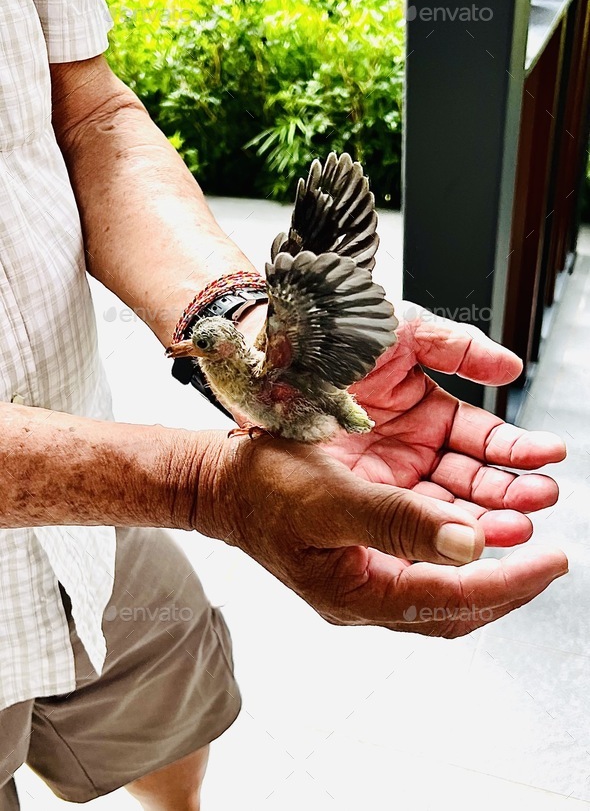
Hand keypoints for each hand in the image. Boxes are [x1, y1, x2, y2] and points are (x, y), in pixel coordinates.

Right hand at [189, 430, 567, 637]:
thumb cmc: (262, 488)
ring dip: (486, 564)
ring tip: (522, 535)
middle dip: (509, 585)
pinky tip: (471, 524)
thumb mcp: (332, 498)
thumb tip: (469, 545)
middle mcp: (366, 593)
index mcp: (358, 591)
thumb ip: (399, 522)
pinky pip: (422, 563)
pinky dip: (456, 547)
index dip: (510, 582)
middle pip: (454, 608)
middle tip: (550, 559)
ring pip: (442, 587)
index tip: (553, 561)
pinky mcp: (362, 553)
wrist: (220, 483)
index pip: (452, 601)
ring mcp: (364, 576)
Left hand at [325, 301, 566, 548]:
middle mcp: (410, 450)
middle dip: (509, 493)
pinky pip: (402, 522)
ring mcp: (384, 478)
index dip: (516, 452)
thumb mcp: (398, 332)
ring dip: (483, 519)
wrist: (260, 360)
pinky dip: (435, 532)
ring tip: (517, 524)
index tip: (545, 459)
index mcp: (425, 412)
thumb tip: (511, 365)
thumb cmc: (326, 341)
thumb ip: (455, 346)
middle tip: (538, 500)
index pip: (484, 441)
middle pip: (472, 482)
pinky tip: (465, 539)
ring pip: (444, 508)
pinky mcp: (357, 498)